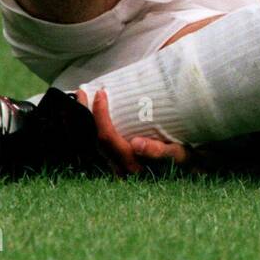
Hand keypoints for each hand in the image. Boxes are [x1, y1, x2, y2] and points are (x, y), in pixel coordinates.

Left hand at [75, 89, 192, 175]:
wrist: (181, 169)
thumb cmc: (181, 157)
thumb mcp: (177, 154)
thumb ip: (159, 151)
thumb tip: (136, 145)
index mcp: (131, 164)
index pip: (107, 138)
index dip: (100, 115)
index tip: (101, 93)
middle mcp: (118, 166)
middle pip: (92, 139)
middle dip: (84, 113)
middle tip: (83, 90)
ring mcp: (112, 164)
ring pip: (87, 142)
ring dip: (79, 120)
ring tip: (77, 98)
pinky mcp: (110, 160)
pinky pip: (89, 143)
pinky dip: (81, 127)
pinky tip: (77, 113)